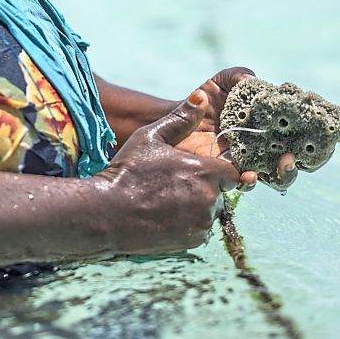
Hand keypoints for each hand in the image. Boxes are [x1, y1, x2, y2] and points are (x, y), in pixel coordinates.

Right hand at [93, 91, 256, 254]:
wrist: (106, 213)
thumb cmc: (128, 171)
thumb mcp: (152, 137)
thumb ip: (181, 119)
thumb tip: (201, 96)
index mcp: (205, 172)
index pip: (233, 173)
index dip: (220, 171)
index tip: (202, 169)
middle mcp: (209, 199)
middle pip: (220, 193)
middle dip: (205, 188)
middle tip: (175, 184)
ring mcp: (200, 224)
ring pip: (209, 213)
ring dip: (197, 207)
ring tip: (167, 200)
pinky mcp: (191, 242)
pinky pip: (199, 231)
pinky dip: (188, 225)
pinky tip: (165, 216)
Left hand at [173, 67, 300, 192]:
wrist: (179, 115)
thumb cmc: (205, 97)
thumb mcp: (223, 81)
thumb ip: (239, 75)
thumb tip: (252, 80)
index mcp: (266, 126)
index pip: (293, 136)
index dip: (308, 138)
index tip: (313, 134)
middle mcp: (261, 148)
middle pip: (287, 163)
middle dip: (295, 164)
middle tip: (292, 157)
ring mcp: (245, 162)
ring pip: (272, 178)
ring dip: (283, 176)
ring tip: (282, 166)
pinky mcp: (226, 173)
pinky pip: (242, 183)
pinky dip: (250, 182)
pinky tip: (250, 176)